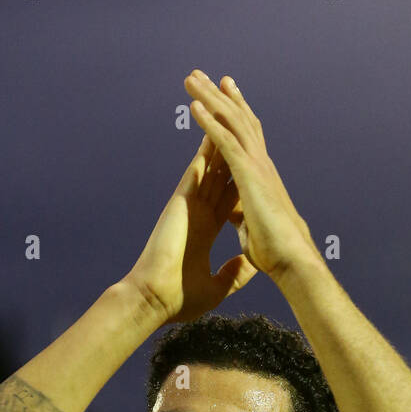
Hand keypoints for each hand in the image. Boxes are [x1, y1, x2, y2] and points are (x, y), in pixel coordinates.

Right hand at [125, 129, 258, 324]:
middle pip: (221, 172)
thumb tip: (250, 265)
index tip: (256, 163)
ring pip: (210, 163)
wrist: (154, 300)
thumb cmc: (178, 299)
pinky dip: (205, 147)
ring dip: (219, 137)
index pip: (230, 197)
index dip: (243, 178)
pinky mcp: (181, 200)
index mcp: (206, 229)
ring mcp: (189, 203)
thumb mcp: (216, 288)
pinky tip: (213, 124)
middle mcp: (199, 211)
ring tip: (229, 111)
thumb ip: (233, 274)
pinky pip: (196, 167)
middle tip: (243, 122)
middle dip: (233, 147)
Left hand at [184, 70, 320, 282]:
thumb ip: (243, 216)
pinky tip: (195, 106)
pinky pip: (225, 142)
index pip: (247, 137)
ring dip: (211, 98)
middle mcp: (261, 164)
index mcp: (261, 177)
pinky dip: (210, 122)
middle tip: (205, 76)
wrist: (291, 260)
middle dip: (221, 97)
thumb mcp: (252, 229)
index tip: (225, 94)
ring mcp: (256, 167)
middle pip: (239, 121)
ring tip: (192, 79)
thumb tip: (234, 215)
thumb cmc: (276, 252)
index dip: (236, 114)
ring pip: (231, 122)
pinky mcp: (249, 174)